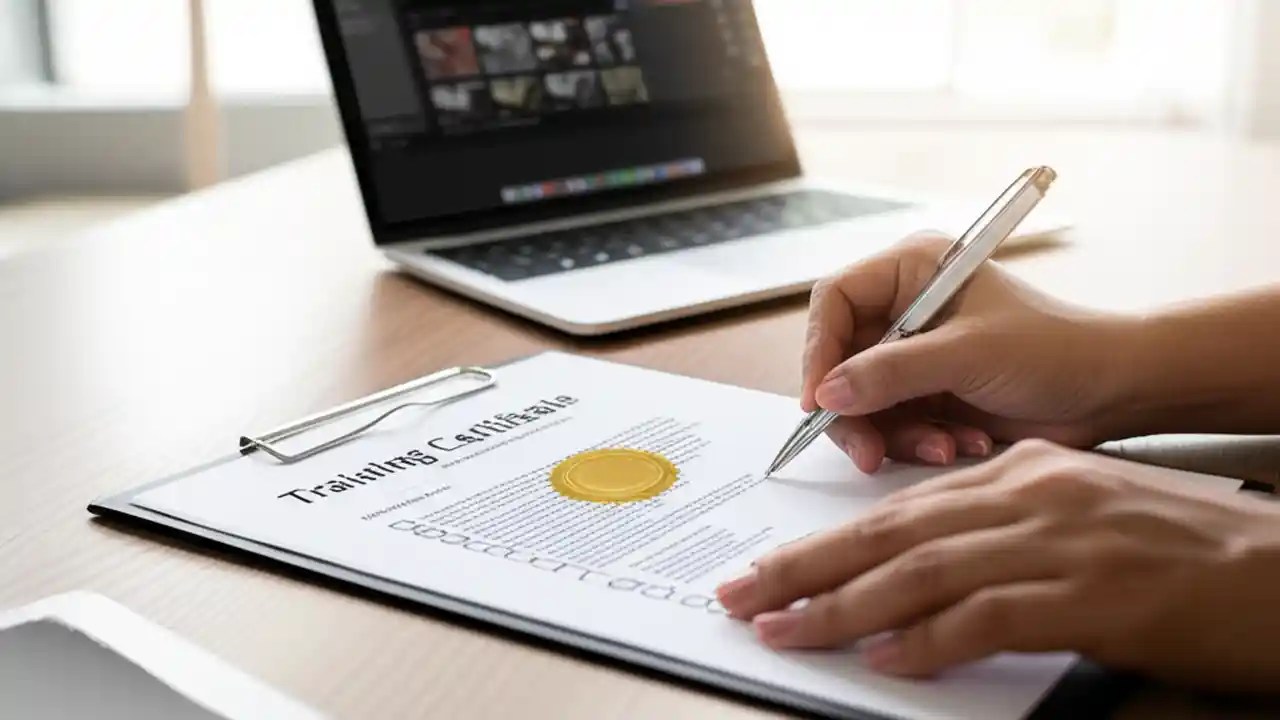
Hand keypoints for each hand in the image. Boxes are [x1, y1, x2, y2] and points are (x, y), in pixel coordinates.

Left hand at [716, 441, 1279, 691]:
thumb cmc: (1184, 553)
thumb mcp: (1079, 522)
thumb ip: (1001, 537)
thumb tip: (925, 579)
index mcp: (1023, 473)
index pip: (901, 509)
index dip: (829, 542)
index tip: (774, 567)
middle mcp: (1029, 495)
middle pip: (890, 532)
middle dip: (805, 567)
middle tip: (742, 594)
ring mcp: (1058, 541)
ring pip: (920, 571)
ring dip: (841, 606)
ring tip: (784, 629)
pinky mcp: (1089, 595)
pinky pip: (984, 617)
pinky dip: (926, 640)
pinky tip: (884, 658)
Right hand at [803, 232, 1138, 472]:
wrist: (1113, 392)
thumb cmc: (1054, 350)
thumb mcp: (967, 355)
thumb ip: (892, 372)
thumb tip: (826, 394)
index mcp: (912, 270)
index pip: (834, 303)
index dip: (819, 351)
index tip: (819, 401)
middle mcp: (905, 308)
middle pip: (840, 360)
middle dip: (855, 411)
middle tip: (869, 452)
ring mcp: (915, 354)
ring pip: (862, 401)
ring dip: (894, 434)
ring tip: (943, 446)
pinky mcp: (929, 394)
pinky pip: (893, 425)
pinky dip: (919, 442)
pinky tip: (963, 443)